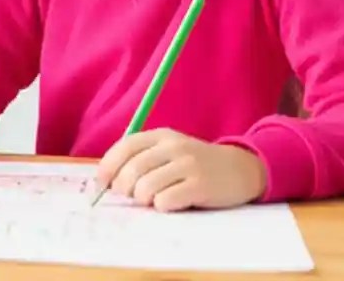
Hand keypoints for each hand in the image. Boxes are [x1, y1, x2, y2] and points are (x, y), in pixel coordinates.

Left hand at [95, 128, 265, 211]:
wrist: (241, 169)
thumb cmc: (196, 164)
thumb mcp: (169, 152)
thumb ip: (142, 159)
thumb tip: (107, 181)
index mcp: (161, 136)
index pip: (125, 147)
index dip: (108, 167)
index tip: (102, 184)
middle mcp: (174, 147)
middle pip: (132, 170)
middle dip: (124, 189)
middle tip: (132, 196)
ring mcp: (189, 165)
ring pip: (146, 187)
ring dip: (143, 200)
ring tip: (155, 199)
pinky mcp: (201, 185)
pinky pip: (166, 201)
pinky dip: (162, 207)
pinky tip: (172, 203)